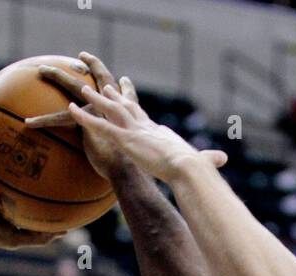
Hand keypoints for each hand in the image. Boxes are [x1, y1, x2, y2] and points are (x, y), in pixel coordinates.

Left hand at [33, 53, 225, 184]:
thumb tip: (223, 159)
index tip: (132, 98)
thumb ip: (207, 160)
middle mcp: (146, 127)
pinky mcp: (125, 140)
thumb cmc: (195, 170)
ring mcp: (134, 132)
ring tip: (83, 88)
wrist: (188, 168)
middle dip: (116, 96)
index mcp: (161, 133)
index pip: (145, 117)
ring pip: (110, 111)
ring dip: (95, 99)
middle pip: (127, 107)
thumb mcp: (201, 163)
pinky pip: (99, 126)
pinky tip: (72, 110)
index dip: (137, 107)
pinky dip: (85, 117)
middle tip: (106, 85)